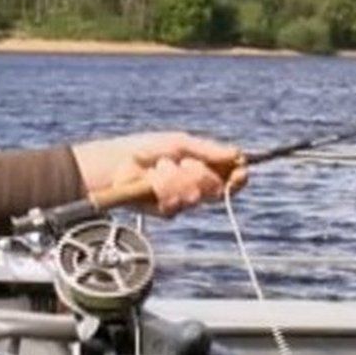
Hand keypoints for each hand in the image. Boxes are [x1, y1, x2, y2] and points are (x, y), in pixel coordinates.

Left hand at [70, 131, 246, 217]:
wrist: (113, 165)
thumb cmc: (143, 149)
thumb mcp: (178, 143)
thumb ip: (207, 150)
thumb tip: (237, 153)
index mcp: (200, 168)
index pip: (228, 178)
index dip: (237, 177)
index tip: (242, 171)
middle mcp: (193, 187)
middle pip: (216, 190)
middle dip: (201, 176)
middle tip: (184, 164)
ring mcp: (180, 200)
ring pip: (195, 197)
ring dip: (177, 180)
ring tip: (160, 168)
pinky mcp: (165, 211)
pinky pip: (176, 205)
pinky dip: (163, 189)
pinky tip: (151, 181)